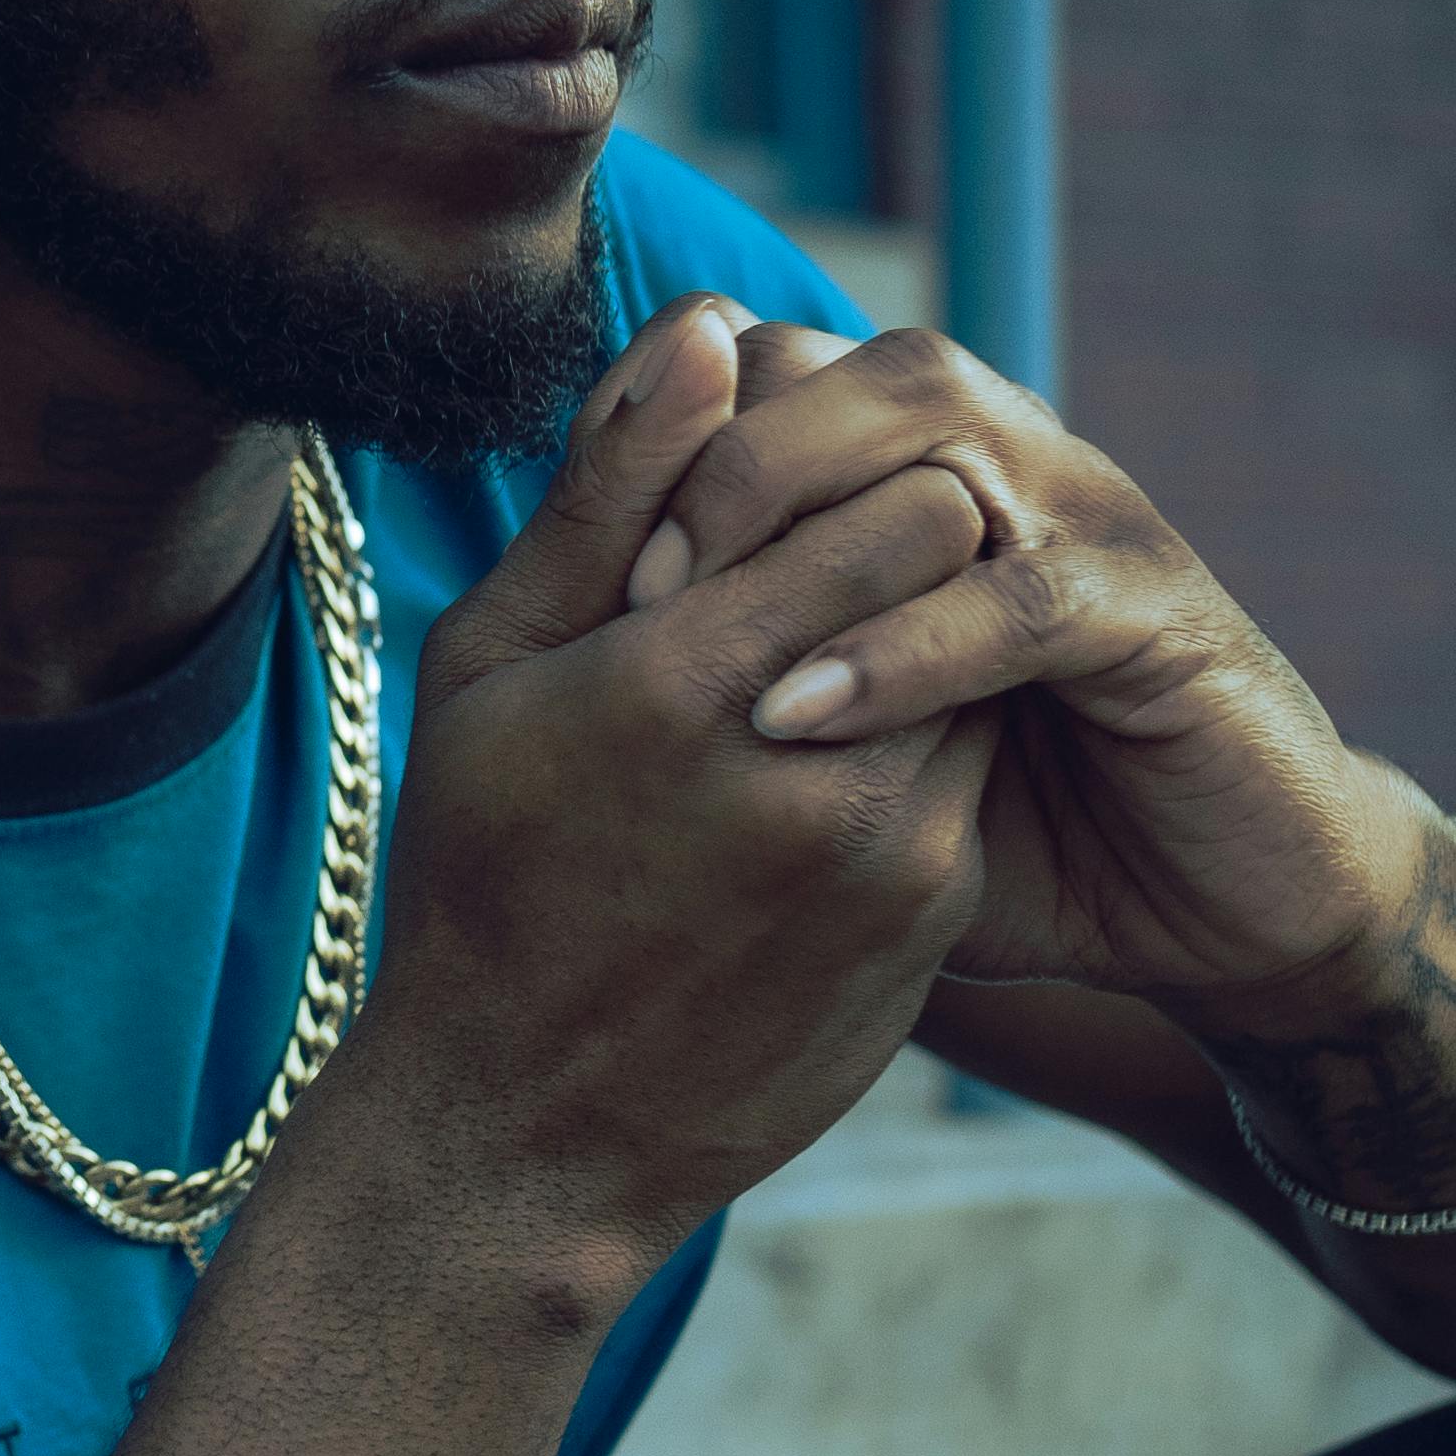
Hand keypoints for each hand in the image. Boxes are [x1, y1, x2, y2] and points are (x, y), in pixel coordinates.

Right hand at [325, 300, 1002, 1287]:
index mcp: (681, 680)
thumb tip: (712, 326)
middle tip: (834, 550)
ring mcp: (890, 854)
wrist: (526, 1130)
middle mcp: (809, 763)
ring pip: (977, 662)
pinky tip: (816, 788)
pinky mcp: (934, 921)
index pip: (884, 495)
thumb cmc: (478, 872)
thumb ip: (609, 490)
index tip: (792, 486)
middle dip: (904, 529)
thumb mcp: (492, 665)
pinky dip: (917, 750)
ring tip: (819, 675)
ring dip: (916, 641)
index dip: (850, 469)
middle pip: (956, 559)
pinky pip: (972, 774)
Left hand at [616, 320, 1430, 1025]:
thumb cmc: (1014, 829)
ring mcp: (1086, 518)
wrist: (1216, 905)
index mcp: (917, 471)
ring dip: (794, 513)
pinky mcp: (1153, 613)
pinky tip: (797, 720)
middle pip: (834, 364)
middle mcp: (1002, 459)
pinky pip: (1019, 593)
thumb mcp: (848, 755)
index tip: (576, 550)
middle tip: (625, 591)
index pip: (767, 366)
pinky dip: (902, 648)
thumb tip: (564, 663)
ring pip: (931, 426)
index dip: (660, 431)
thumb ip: (737, 677)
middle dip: (710, 454)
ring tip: (686, 629)